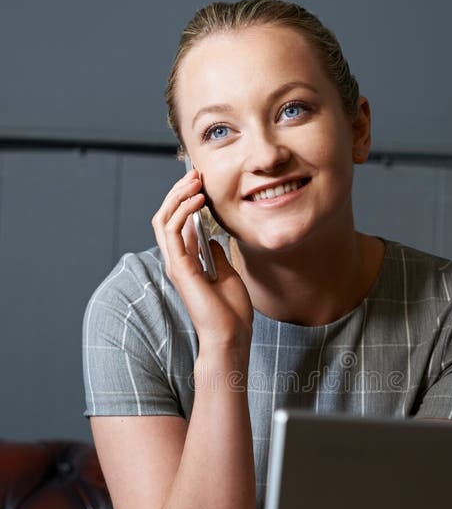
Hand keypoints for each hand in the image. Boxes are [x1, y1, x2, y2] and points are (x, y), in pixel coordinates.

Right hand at [151, 168, 253, 352]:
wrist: (231, 335)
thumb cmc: (231, 312)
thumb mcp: (227, 274)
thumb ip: (215, 255)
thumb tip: (212, 239)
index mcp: (187, 261)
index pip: (178, 223)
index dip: (186, 199)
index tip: (202, 182)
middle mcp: (177, 260)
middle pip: (166, 216)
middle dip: (179, 191)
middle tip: (195, 173)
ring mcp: (176, 263)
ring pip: (163, 219)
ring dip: (177, 195)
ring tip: (195, 179)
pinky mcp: (179, 267)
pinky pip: (171, 231)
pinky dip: (181, 210)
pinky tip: (197, 199)